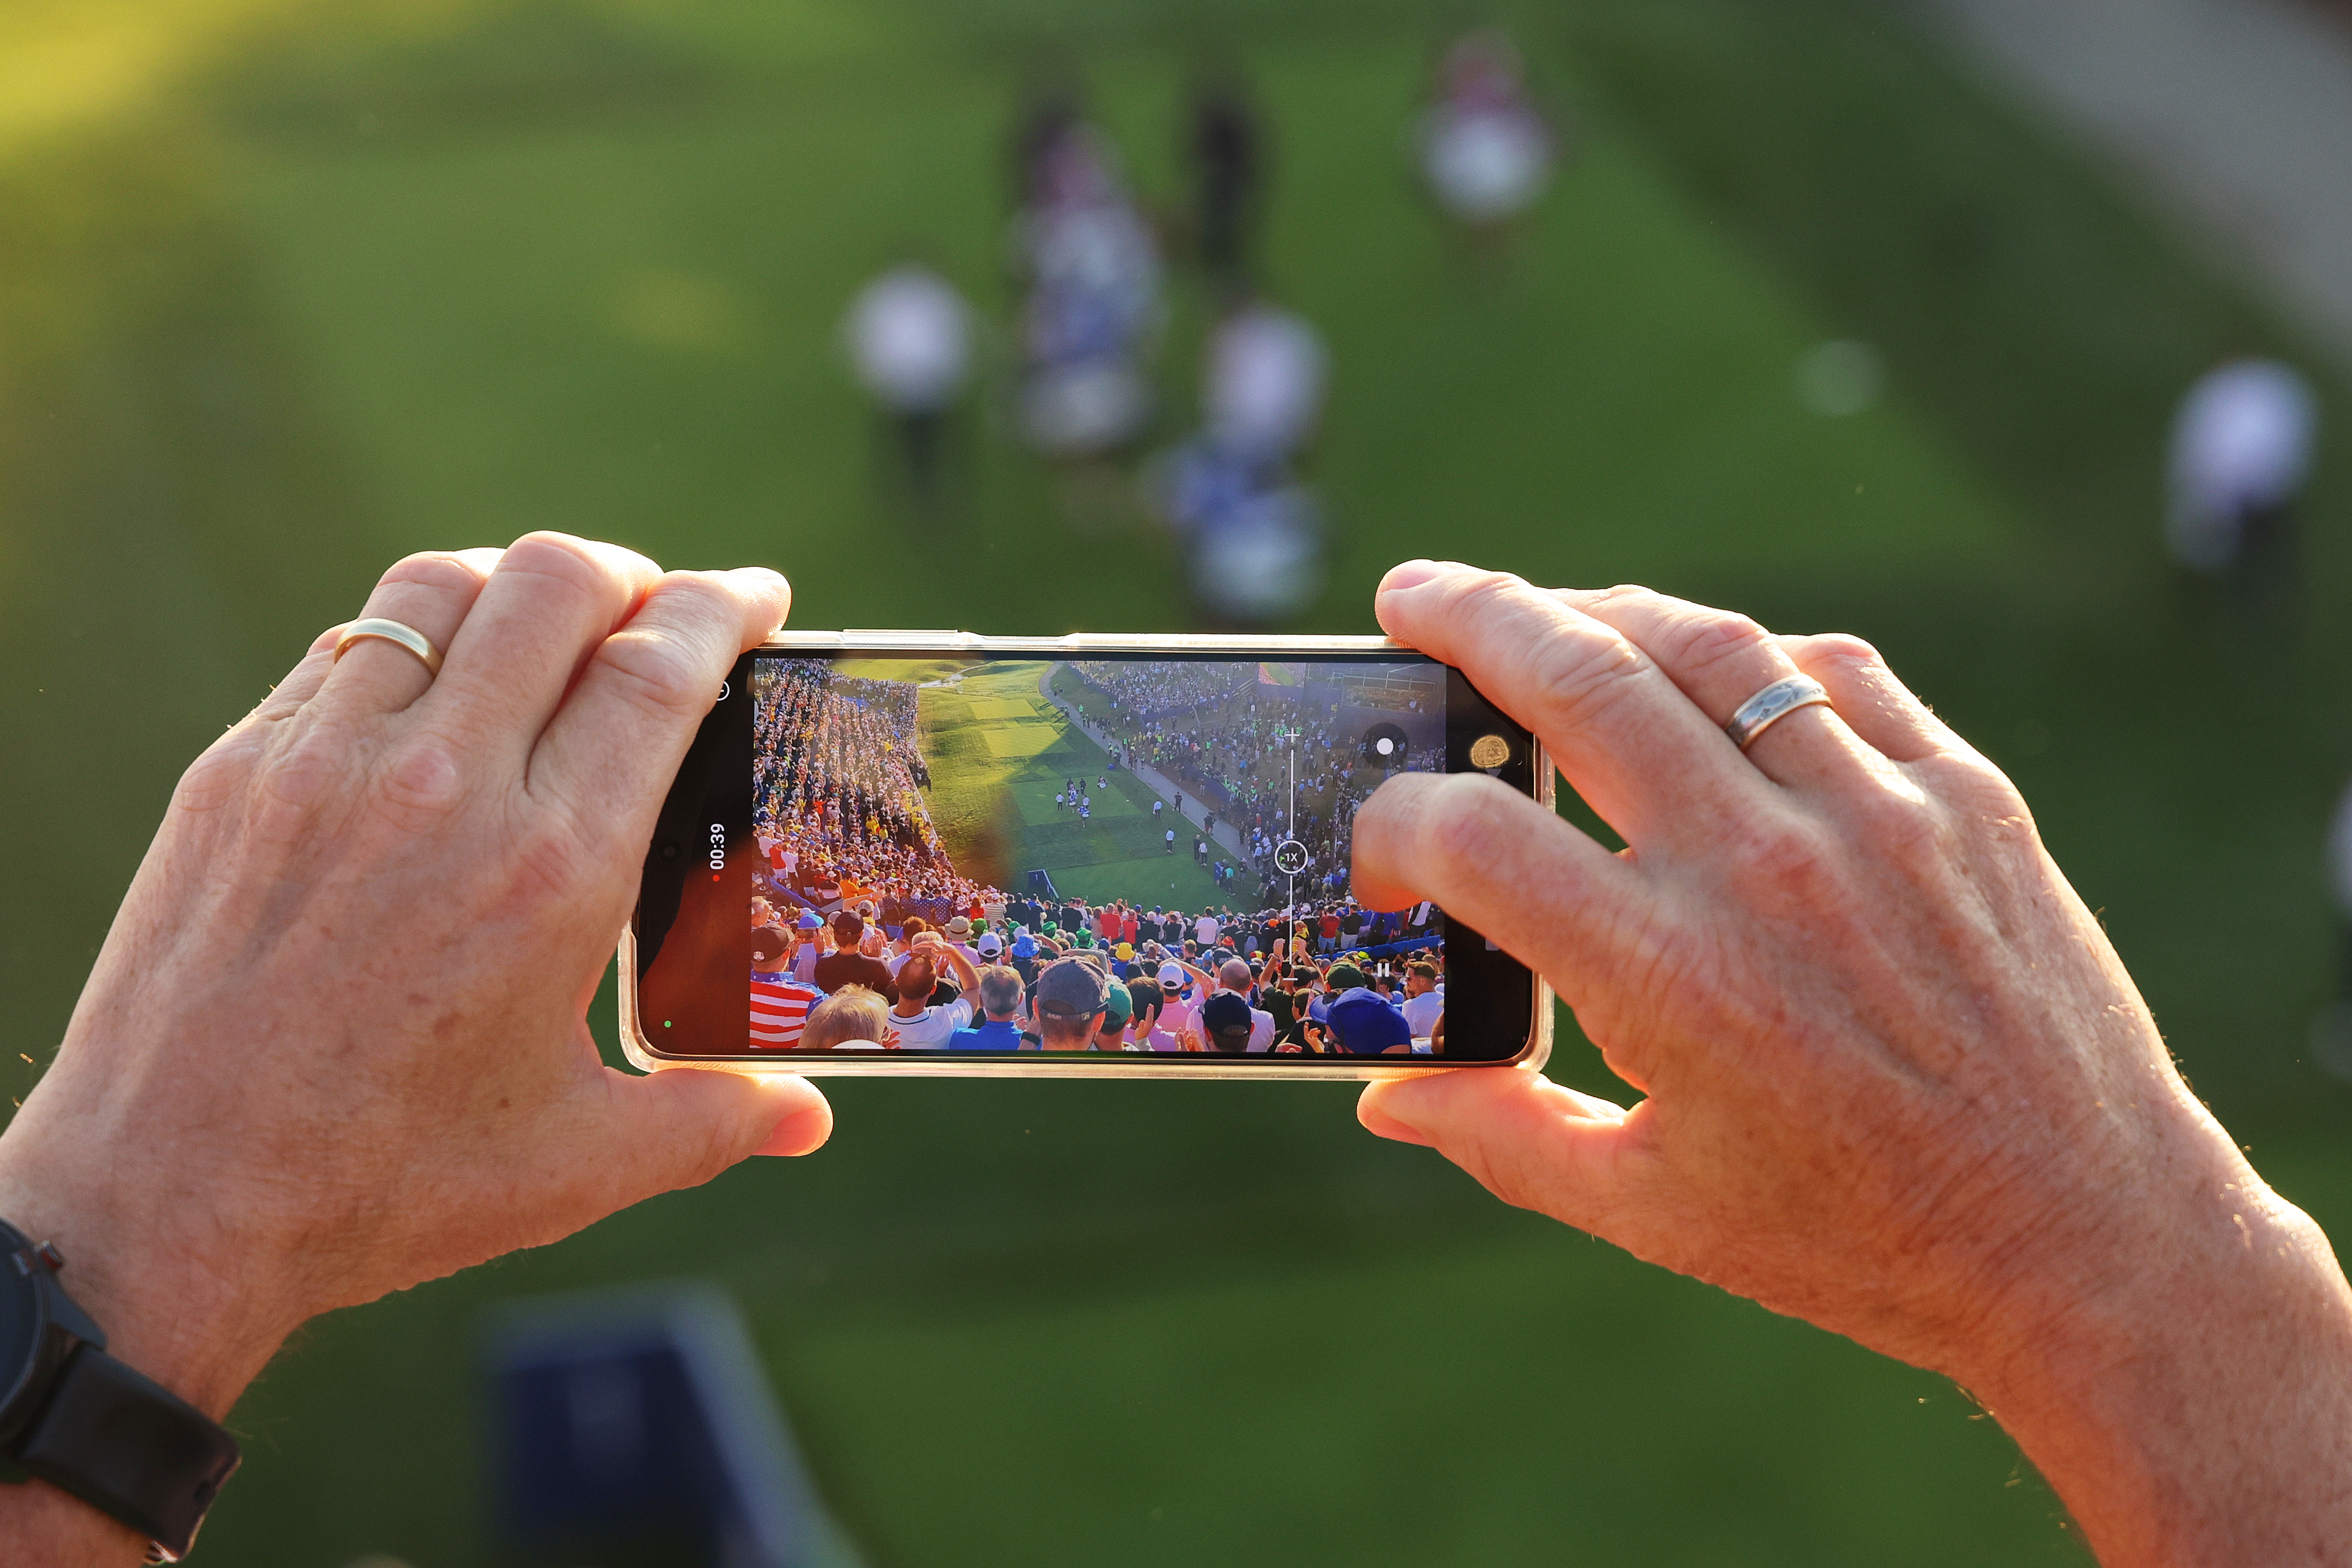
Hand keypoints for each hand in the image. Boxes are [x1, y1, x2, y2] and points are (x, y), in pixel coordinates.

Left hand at [0, 535, 829, 1491]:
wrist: (161, 1204)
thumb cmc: (382, 1186)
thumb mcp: (579, 1161)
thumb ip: (715, 1117)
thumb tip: (812, 1117)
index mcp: (552, 868)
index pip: (659, 666)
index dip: (726, 607)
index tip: (758, 597)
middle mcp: (444, 788)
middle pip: (559, 582)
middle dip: (634, 576)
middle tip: (659, 612)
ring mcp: (323, 765)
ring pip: (442, 587)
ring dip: (516, 587)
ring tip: (547, 630)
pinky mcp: (234, 774)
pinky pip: (343, 651)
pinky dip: (413, 642)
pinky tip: (434, 696)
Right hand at [1349, 563, 2351, 1564]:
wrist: (2090, 1243)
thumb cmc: (1858, 1240)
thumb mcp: (1653, 1211)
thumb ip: (1502, 1136)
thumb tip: (1385, 1098)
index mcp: (1665, 979)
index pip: (1471, 833)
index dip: (1393, 825)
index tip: (1386, 853)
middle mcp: (1762, 871)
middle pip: (1574, 674)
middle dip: (1465, 616)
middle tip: (1407, 597)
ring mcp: (1875, 817)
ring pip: (1706, 643)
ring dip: (1599, 607)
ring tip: (1544, 611)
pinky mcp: (1967, 799)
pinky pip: (1838, 672)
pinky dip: (1753, 655)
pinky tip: (1709, 670)